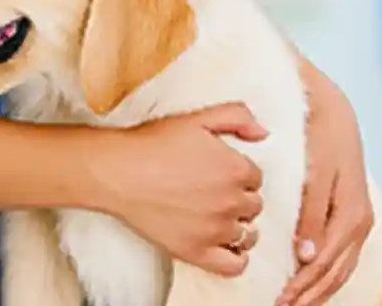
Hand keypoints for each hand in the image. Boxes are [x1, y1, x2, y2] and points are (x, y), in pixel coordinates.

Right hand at [91, 102, 267, 276]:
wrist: (118, 171)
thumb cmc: (153, 143)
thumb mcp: (197, 118)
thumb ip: (237, 116)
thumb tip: (263, 132)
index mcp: (235, 169)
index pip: (255, 178)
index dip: (239, 174)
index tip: (220, 172)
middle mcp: (231, 201)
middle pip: (254, 206)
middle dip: (238, 198)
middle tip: (214, 191)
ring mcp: (215, 229)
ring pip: (247, 234)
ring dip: (238, 225)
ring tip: (218, 218)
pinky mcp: (197, 251)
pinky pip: (234, 265)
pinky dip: (236, 258)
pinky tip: (225, 246)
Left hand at [277, 66, 374, 305]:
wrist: (331, 109)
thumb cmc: (318, 137)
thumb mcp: (315, 172)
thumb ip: (311, 214)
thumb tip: (307, 257)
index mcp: (353, 214)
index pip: (326, 264)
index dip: (303, 286)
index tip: (279, 300)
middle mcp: (360, 223)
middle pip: (335, 273)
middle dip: (309, 295)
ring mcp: (358, 221)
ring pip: (340, 269)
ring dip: (317, 291)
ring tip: (291, 305)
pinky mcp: (350, 216)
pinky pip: (340, 256)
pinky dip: (324, 275)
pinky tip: (307, 284)